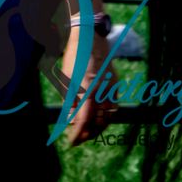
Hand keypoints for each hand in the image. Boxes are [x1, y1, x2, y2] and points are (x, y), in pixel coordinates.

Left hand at [59, 27, 115, 145]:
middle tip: (79, 138)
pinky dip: (106, 115)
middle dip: (89, 133)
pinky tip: (98, 117)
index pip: (84, 121)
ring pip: (108, 116)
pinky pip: (113, 106)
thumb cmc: (73, 59)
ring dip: (98, 126)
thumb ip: (70, 102)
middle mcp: (101, 92)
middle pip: (98, 122)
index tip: (72, 142)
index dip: (78, 134)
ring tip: (88, 131)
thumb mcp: (66, 80)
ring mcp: (111, 89)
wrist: (90, 40)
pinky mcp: (116, 85)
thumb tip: (72, 121)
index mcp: (86, 91)